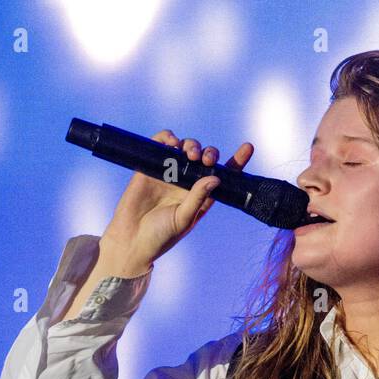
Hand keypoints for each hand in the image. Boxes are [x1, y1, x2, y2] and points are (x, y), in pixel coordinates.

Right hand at [99, 130, 253, 272]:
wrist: (130, 240)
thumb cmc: (160, 237)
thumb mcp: (183, 219)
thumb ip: (198, 198)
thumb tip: (216, 178)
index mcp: (200, 196)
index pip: (222, 175)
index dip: (236, 161)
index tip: (247, 148)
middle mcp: (186, 182)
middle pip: (204, 158)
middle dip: (208, 153)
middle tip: (204, 159)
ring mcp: (169, 173)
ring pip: (185, 148)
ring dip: (191, 145)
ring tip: (189, 154)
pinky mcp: (150, 167)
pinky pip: (161, 144)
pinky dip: (167, 137)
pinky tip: (171, 142)